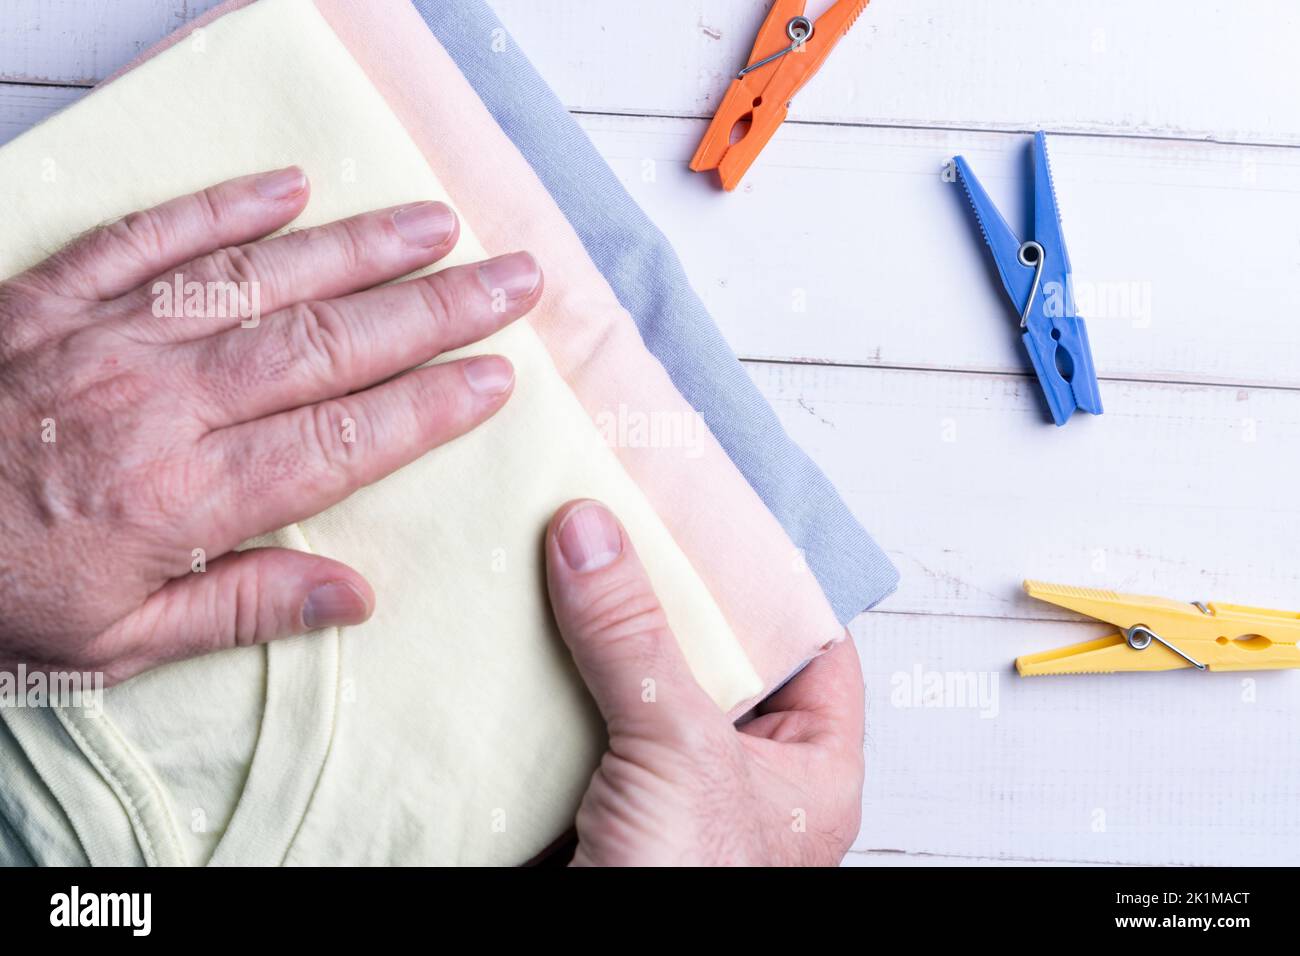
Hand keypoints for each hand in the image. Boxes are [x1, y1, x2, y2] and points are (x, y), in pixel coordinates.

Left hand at [0, 167, 541, 682]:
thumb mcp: (111, 643)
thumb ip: (240, 610)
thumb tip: (356, 594)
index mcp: (183, 497)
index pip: (342, 441)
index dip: (430, 406)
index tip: (498, 377)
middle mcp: (161, 403)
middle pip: (327, 344)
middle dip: (434, 308)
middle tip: (513, 278)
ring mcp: (104, 338)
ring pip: (259, 278)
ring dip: (359, 247)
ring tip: (439, 224)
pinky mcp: (48, 296)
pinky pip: (148, 238)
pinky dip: (222, 206)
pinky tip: (291, 184)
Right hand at [545, 500, 864, 865]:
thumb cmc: (685, 891)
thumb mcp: (678, 752)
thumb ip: (636, 642)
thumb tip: (594, 534)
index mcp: (808, 767)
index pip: (811, 644)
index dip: (772, 575)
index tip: (722, 510)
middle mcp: (738, 773)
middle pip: (712, 654)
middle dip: (666, 589)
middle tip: (627, 510)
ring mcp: (662, 786)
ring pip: (634, 682)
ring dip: (596, 627)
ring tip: (564, 543)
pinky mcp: (592, 797)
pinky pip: (576, 717)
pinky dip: (546, 674)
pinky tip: (517, 620)